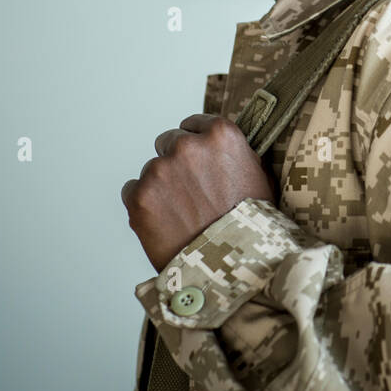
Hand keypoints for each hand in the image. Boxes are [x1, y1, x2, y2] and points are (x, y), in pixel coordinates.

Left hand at [121, 114, 275, 272]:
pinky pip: (132, 191)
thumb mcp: (258, 177)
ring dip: (162, 186)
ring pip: (151, 169)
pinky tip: (165, 222)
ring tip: (182, 215)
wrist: (231, 266)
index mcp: (220, 135)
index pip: (195, 123)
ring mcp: (160, 170)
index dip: (197, 143)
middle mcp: (187, 146)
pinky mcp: (139, 196)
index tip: (199, 160)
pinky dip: (144, 205)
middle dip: (177, 163)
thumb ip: (235, 154)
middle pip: (168, 141)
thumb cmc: (251, 226)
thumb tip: (220, 147)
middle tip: (191, 192)